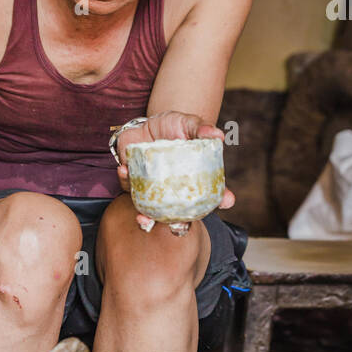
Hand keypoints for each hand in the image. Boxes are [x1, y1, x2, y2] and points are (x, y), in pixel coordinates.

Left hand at [115, 111, 234, 232]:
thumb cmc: (170, 126)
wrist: (144, 124)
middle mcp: (175, 192)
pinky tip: (124, 170)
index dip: (222, 200)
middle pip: (182, 216)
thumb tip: (218, 135)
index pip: (213, 195)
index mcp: (194, 180)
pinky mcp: (132, 183)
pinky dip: (126, 180)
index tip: (227, 201)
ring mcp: (153, 191)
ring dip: (146, 221)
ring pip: (152, 214)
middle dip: (181, 227)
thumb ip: (200, 128)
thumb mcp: (186, 123)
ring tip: (144, 220)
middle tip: (179, 228)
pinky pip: (128, 187)